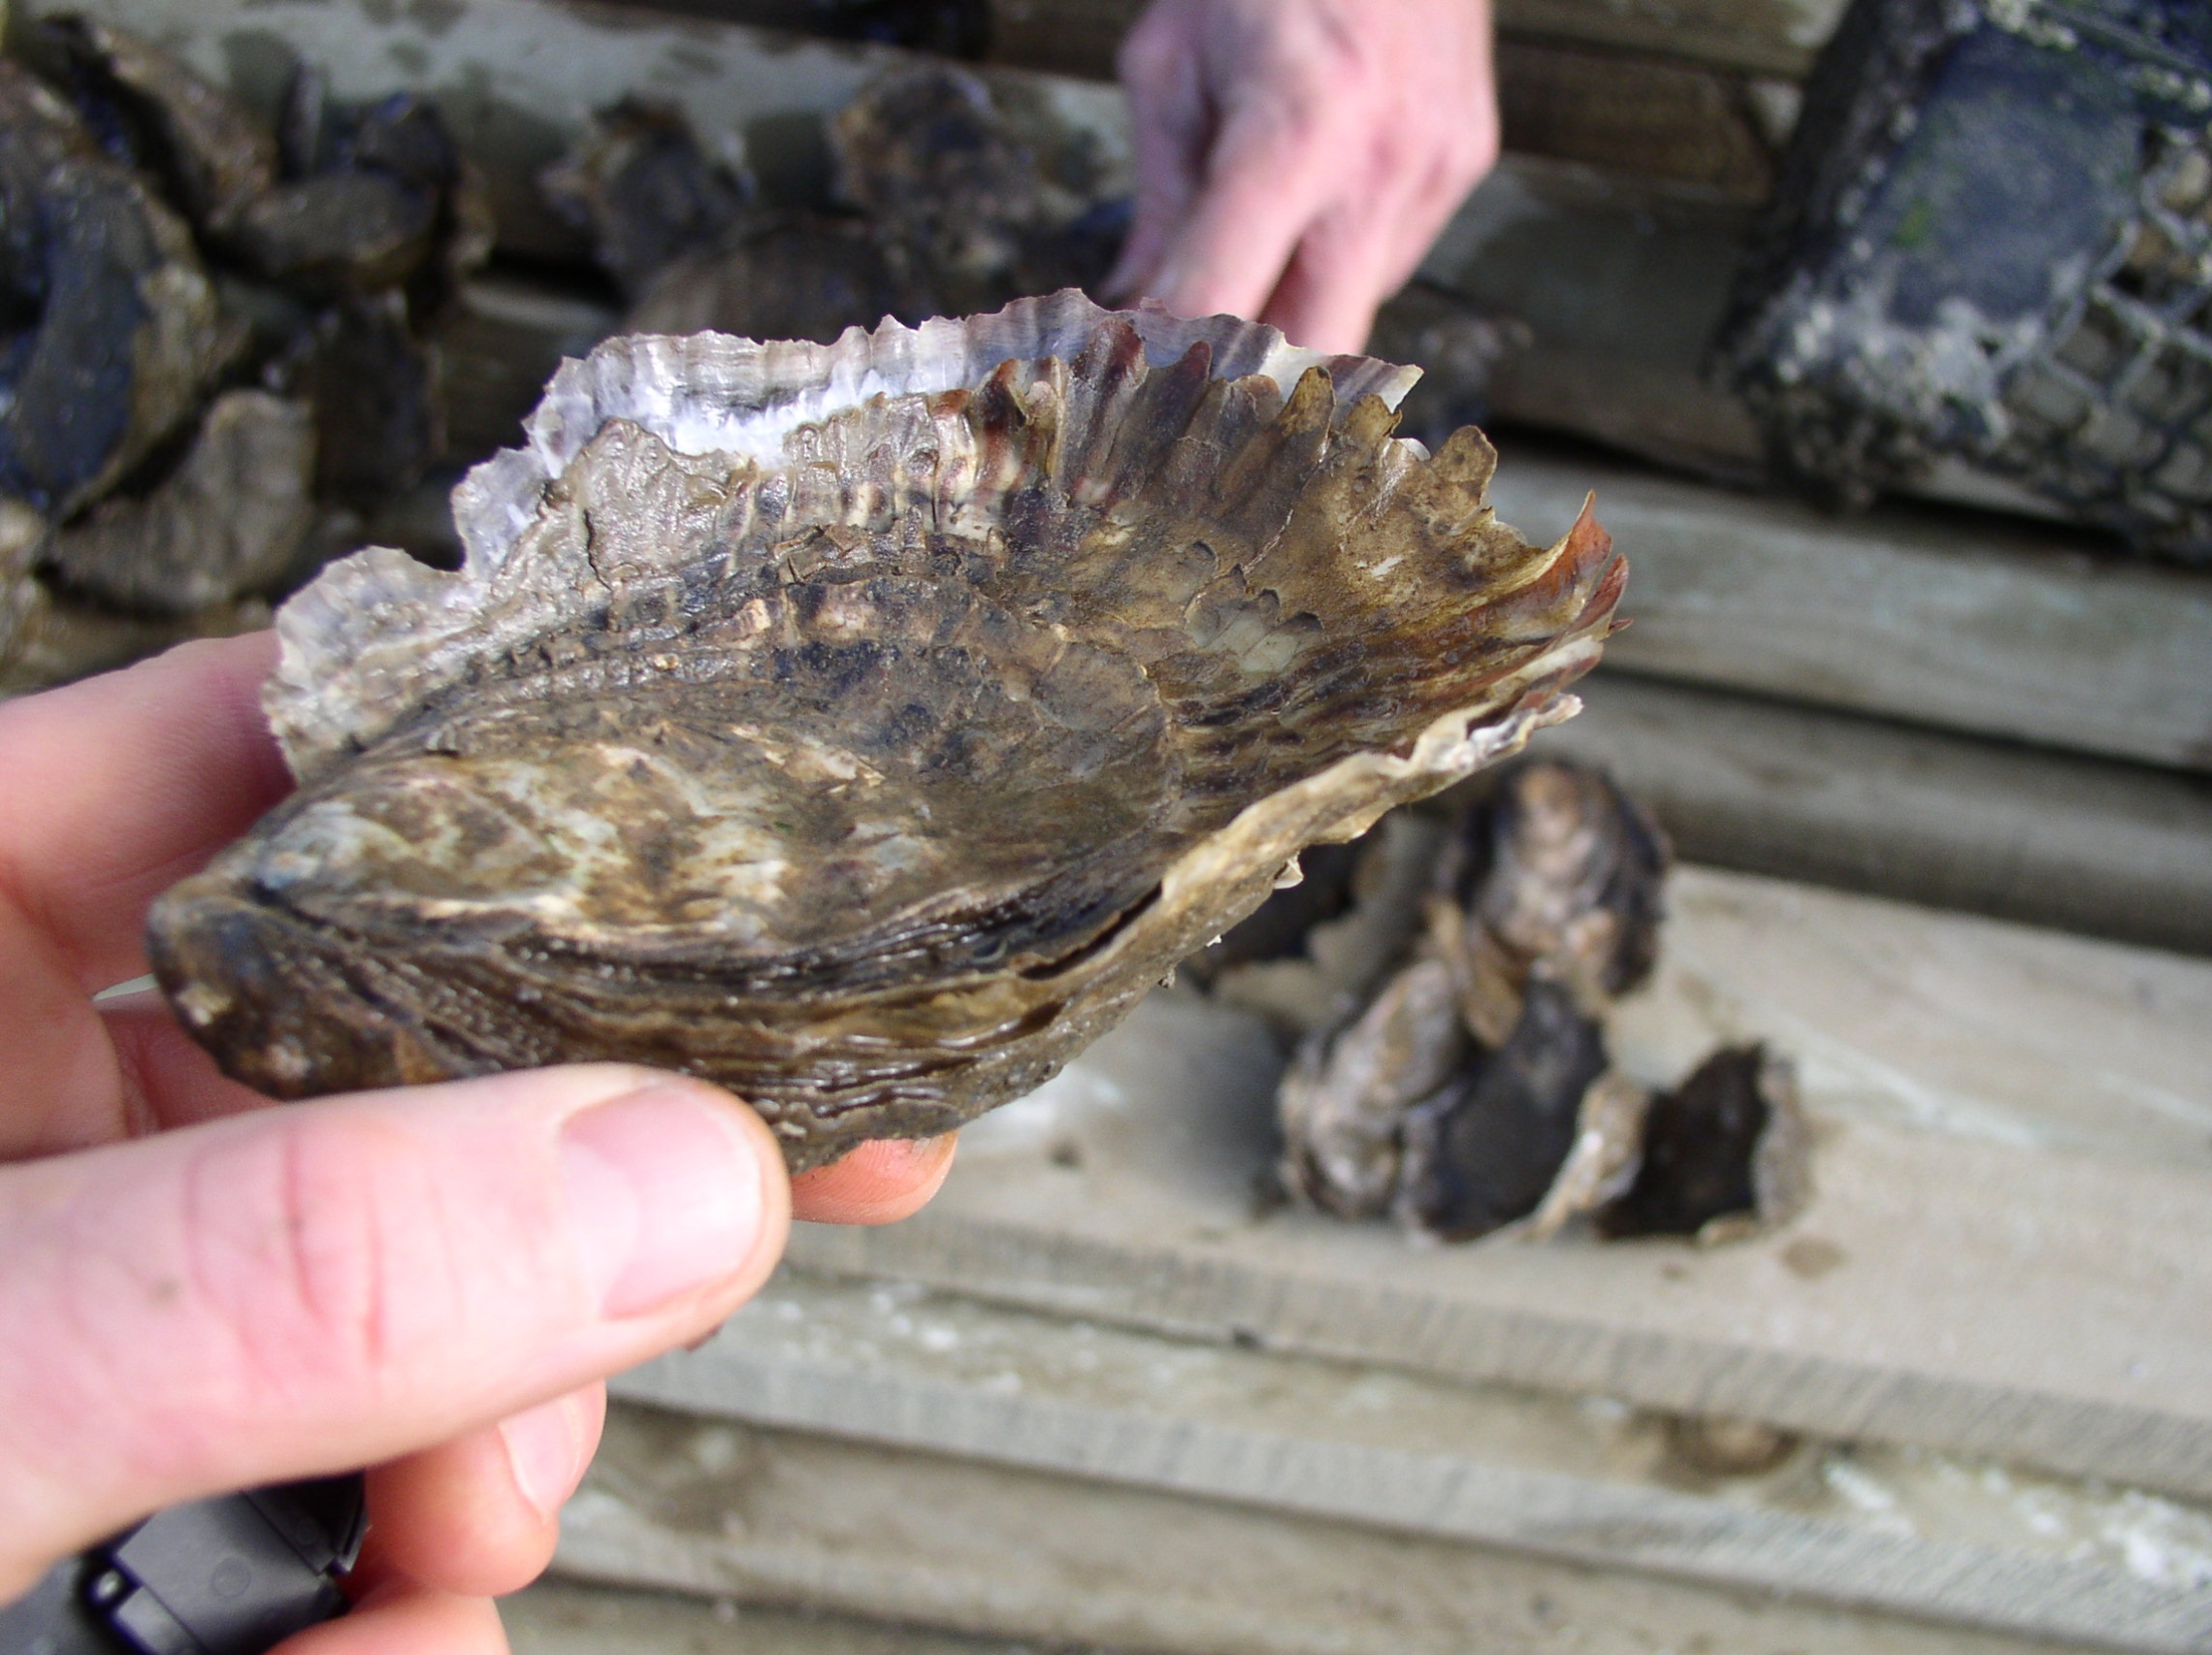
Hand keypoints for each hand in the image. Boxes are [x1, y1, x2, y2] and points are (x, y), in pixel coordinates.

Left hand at [0, 634, 956, 1652]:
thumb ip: (295, 1261)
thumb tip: (665, 1181)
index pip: (294, 741)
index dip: (530, 759)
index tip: (752, 816)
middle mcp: (56, 1086)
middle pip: (435, 1029)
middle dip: (592, 1170)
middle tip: (801, 1161)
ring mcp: (130, 1279)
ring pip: (440, 1273)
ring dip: (506, 1430)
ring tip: (455, 1542)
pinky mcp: (174, 1454)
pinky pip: (382, 1465)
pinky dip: (419, 1575)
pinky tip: (383, 1635)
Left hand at [1107, 0, 1499, 353]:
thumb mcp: (1172, 65)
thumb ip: (1159, 203)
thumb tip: (1138, 305)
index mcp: (1297, 130)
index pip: (1227, 304)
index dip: (1173, 368)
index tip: (1136, 388)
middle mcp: (1382, 164)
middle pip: (1322, 355)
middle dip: (1255, 380)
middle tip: (1191, 372)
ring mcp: (1438, 169)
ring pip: (1357, 309)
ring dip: (1293, 307)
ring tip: (1247, 251)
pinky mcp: (1467, 162)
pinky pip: (1391, 254)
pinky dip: (1337, 255)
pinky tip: (1311, 202)